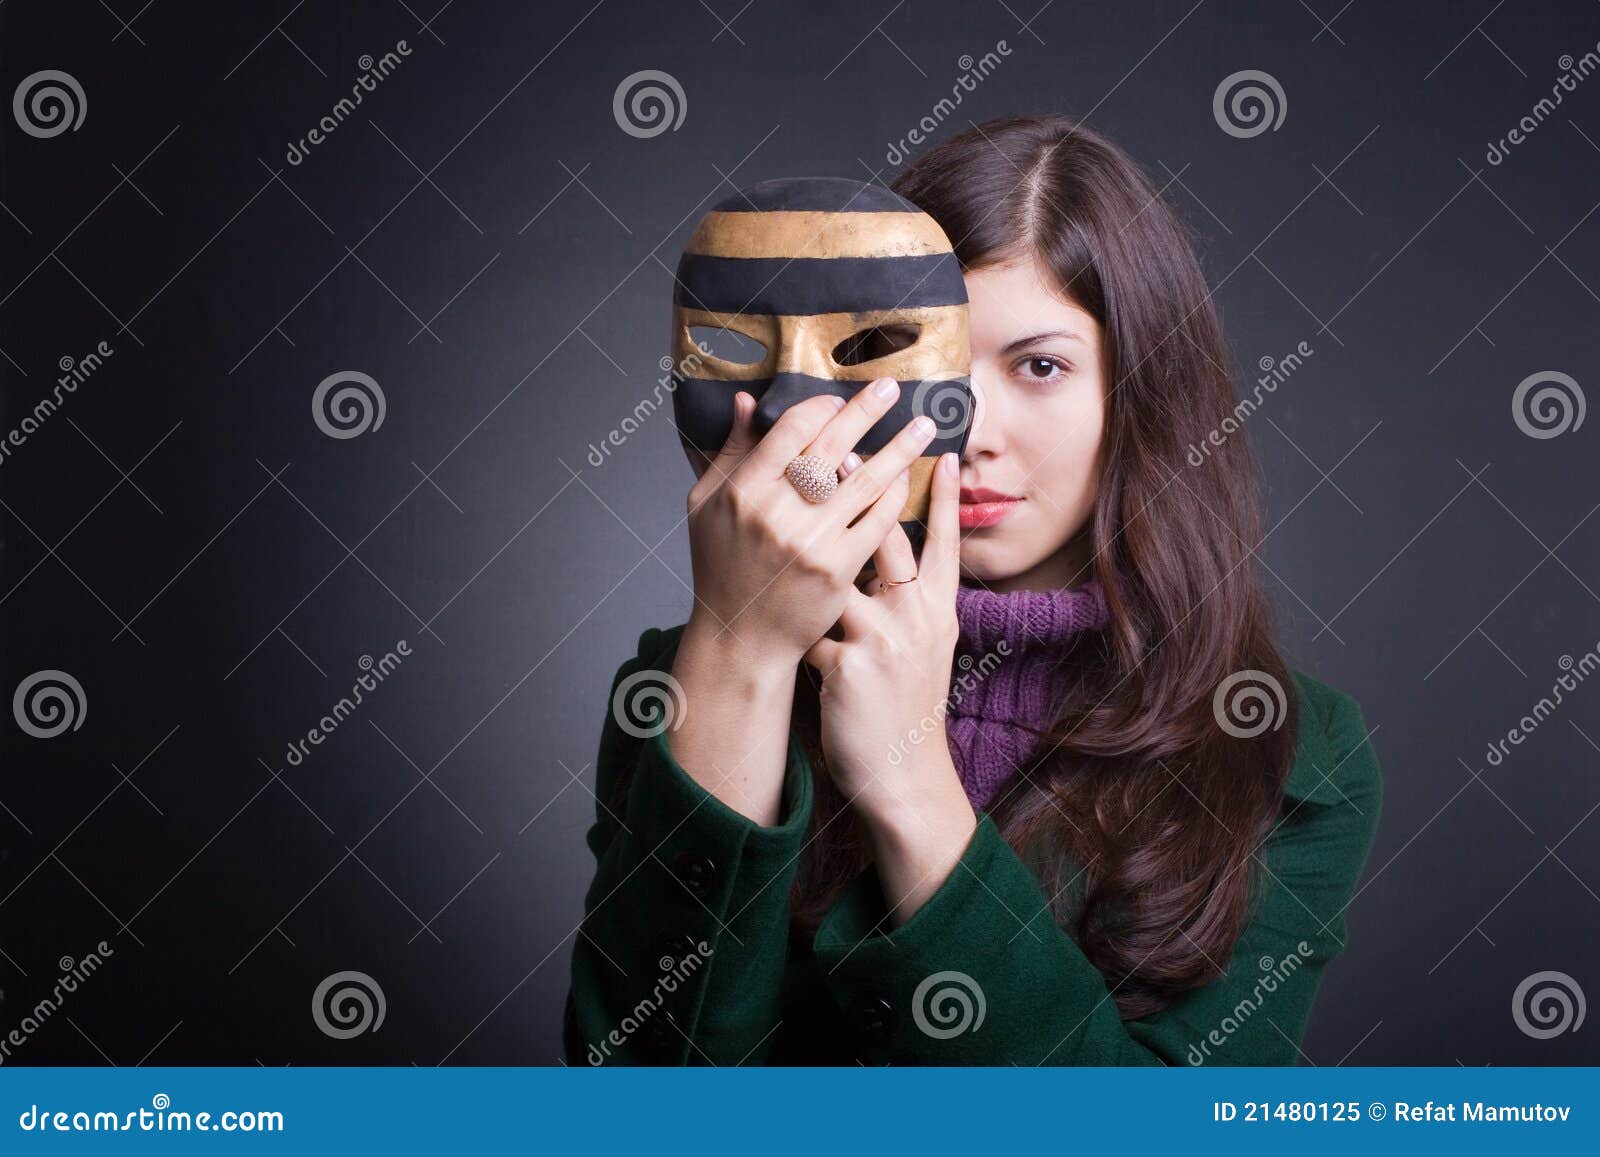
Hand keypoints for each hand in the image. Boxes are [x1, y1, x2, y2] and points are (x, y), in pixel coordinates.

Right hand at [682, 379, 936, 667]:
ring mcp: (810, 542)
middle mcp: (776, 514)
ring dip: (898, 449)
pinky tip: (907, 477)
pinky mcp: (838, 568)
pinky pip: (876, 521)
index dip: (819, 409)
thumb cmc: (721, 567)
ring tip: (923, 425)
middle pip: (831, 447)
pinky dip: (893, 496)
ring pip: (863, 481)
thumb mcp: (706, 505)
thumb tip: (746, 401)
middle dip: (866, 412)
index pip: (790, 432)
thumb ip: (730, 452)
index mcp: (743, 491)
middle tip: (892, 387)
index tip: (837, 400)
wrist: (741, 636)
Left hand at [801, 449, 976, 918]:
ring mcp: (882, 641)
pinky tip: (774, 628)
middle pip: (888, 540)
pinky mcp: (848, 667)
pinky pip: (808, 628)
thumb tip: (888, 566)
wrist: (904, 776)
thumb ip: (907, 607)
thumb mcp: (921, 653)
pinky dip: (792, 627)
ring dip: (812, 555)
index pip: (943, 544)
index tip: (937, 452)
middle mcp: (914, 619)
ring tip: (792, 520)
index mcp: (935, 613)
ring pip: (837, 577)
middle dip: (864, 494)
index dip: (942, 499)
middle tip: (846, 451)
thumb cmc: (904, 712)